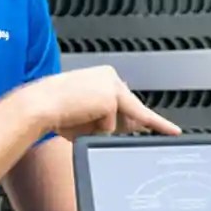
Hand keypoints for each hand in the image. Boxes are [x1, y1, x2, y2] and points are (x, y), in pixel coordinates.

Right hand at [8, 66, 182, 140]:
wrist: (39, 106)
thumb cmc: (56, 111)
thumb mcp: (88, 118)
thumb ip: (109, 122)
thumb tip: (129, 131)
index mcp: (104, 78)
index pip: (131, 101)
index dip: (147, 119)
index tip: (171, 129)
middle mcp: (110, 77)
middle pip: (134, 110)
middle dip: (144, 124)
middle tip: (159, 133)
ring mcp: (112, 86)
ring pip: (121, 121)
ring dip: (103, 128)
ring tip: (79, 119)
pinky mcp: (111, 97)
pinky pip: (110, 127)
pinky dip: (96, 130)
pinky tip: (80, 118)